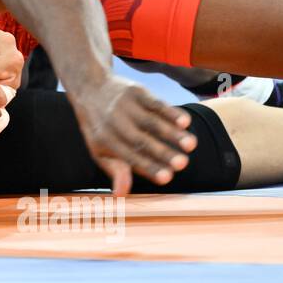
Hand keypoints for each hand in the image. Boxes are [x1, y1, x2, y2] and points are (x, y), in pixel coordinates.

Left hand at [69, 76, 195, 195]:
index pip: (128, 156)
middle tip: (183, 164)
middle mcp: (113, 122)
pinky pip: (155, 103)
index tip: (167, 179)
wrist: (90, 89)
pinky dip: (170, 112)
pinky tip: (186, 122)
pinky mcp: (135, 91)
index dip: (147, 167)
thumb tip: (121, 194)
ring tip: (191, 145)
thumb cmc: (100, 127)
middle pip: (140, 140)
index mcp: (104, 140)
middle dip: (162, 152)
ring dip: (172, 133)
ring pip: (151, 121)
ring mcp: (124, 106)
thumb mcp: (100, 150)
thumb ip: (115, 170)